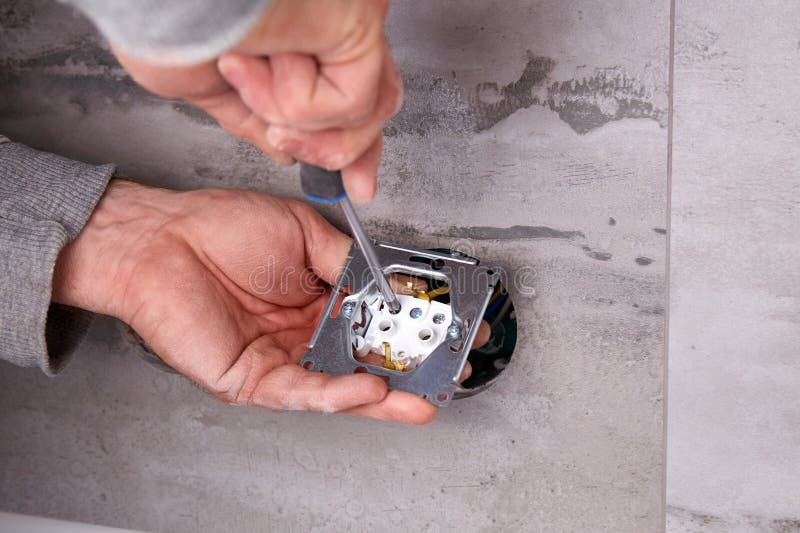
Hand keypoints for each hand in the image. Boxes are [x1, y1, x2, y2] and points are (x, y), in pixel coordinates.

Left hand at [52, 181, 479, 423]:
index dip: (413, 325)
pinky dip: (339, 394)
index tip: (451, 327)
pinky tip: (370, 389)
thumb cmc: (222, 228)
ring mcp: (283, 359)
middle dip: (411, 369)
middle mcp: (305, 332)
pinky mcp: (256, 380)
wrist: (161, 241)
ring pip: (341, 386)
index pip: (376, 317)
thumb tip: (392, 281)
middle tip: (451, 372)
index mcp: (319, 296)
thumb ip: (346, 262)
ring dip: (385, 395)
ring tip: (424, 396)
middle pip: (366, 358)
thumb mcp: (302, 233)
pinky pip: (304, 392)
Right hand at [112, 0, 401, 202]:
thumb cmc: (166, 17)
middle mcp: (329, 29)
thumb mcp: (206, 85)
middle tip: (354, 186)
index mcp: (300, 38)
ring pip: (365, 114)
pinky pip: (352, 103)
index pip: (346, 96)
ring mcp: (346, 25)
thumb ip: (253, 119)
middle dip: (358, 154)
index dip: (354, 146)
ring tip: (256, 91)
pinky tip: (268, 68)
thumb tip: (284, 151)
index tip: (356, 185)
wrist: (160, 1)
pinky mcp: (359, 24)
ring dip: (304, 128)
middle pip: (371, 105)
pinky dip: (300, 106)